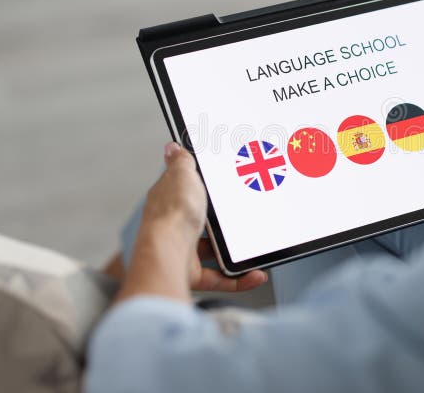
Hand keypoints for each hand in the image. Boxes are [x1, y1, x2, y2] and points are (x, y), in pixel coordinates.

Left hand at [116, 143, 266, 304]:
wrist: (168, 252)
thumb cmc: (172, 214)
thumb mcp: (182, 175)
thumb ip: (182, 161)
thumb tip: (172, 146)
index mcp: (169, 200)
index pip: (186, 190)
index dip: (203, 187)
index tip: (223, 187)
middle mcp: (174, 226)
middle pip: (201, 222)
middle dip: (222, 222)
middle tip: (244, 214)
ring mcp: (183, 250)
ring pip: (213, 251)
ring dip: (234, 251)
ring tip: (254, 245)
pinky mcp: (192, 274)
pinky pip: (221, 277)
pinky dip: (239, 278)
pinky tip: (255, 273)